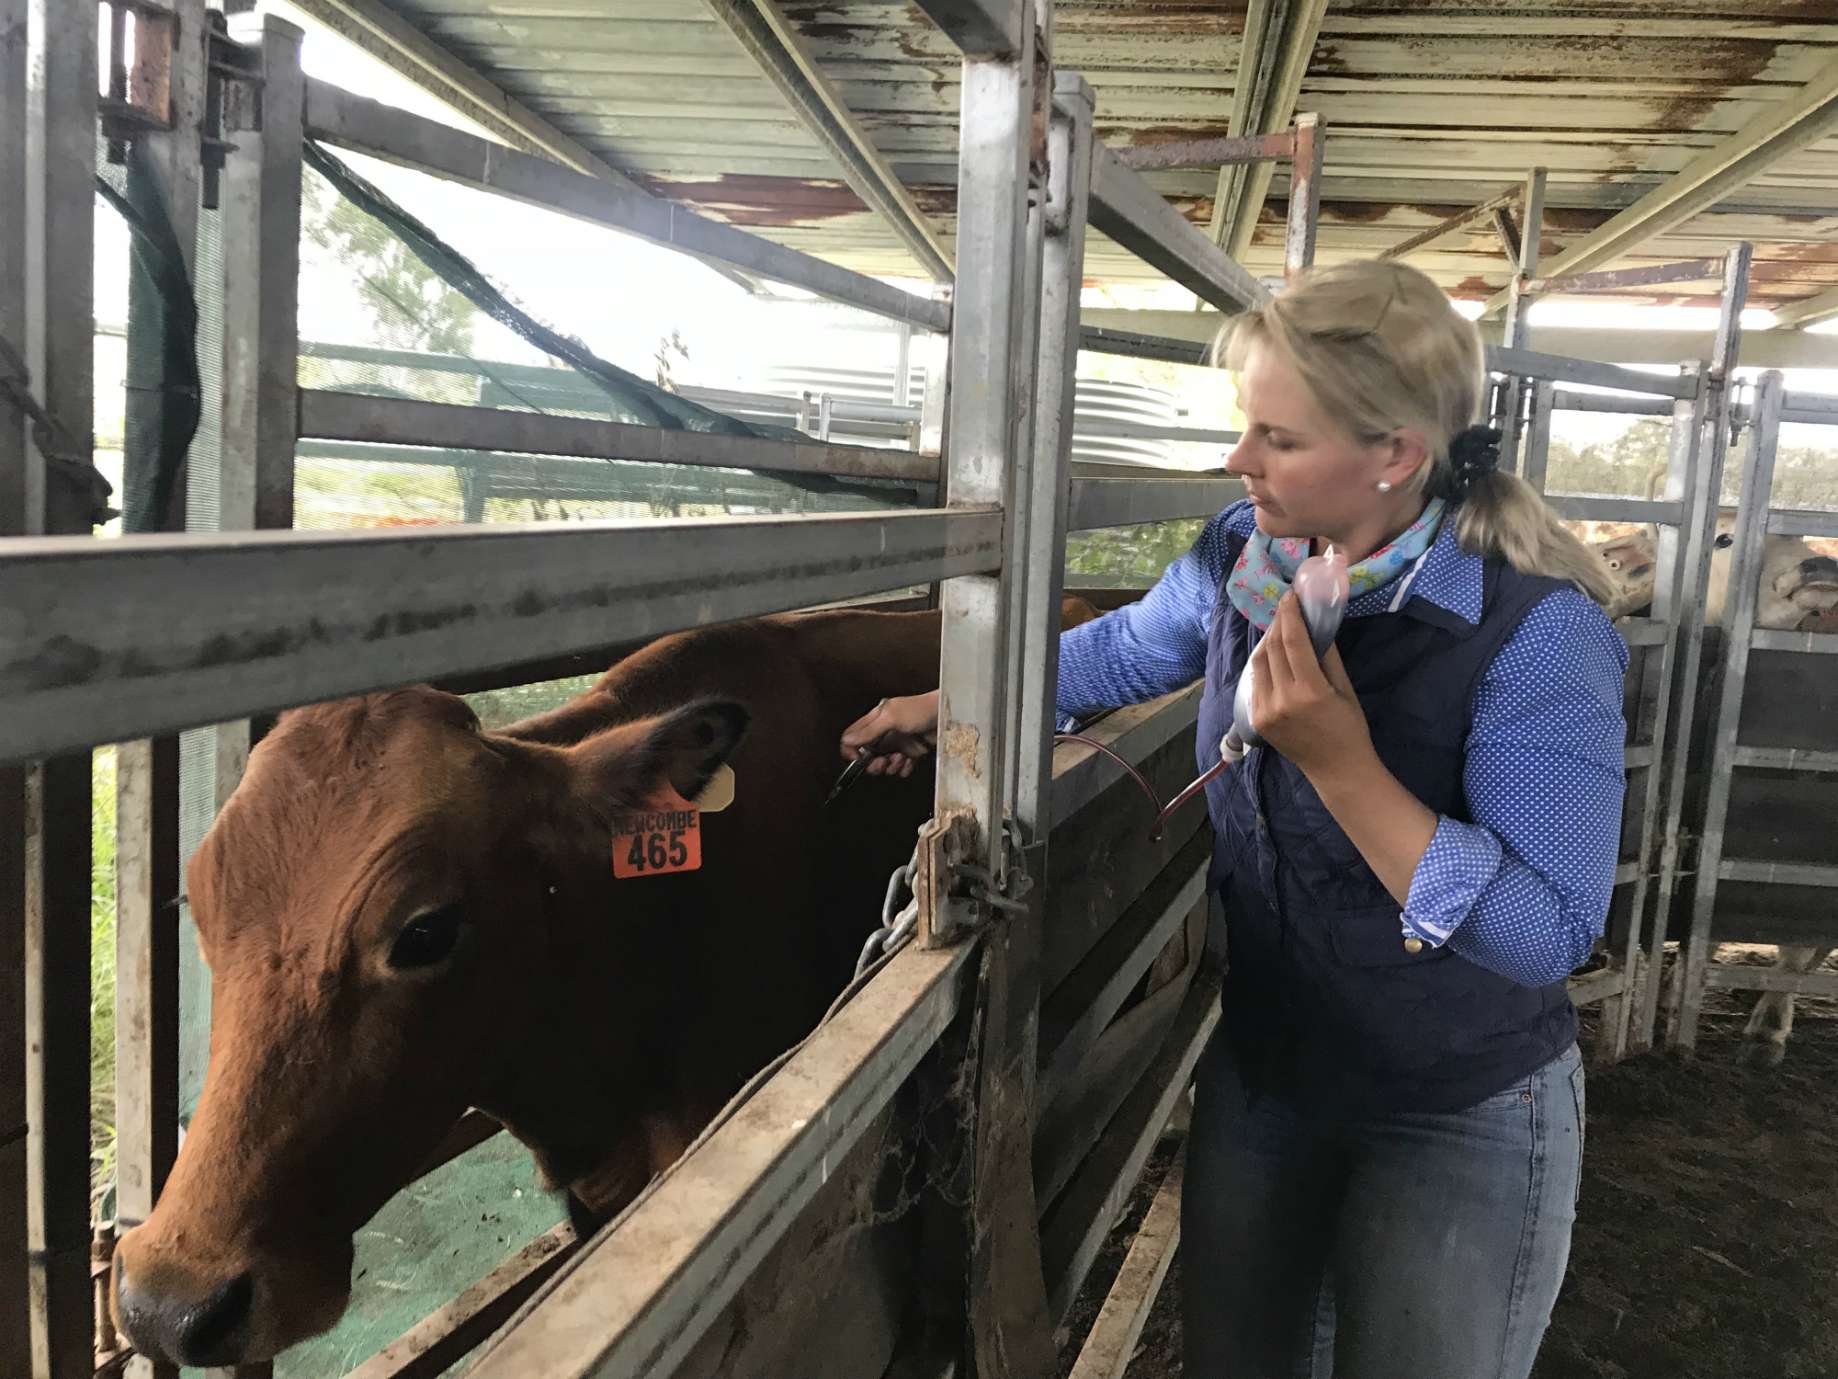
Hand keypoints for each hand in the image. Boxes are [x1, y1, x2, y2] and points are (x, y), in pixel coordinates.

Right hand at [839, 690, 939, 777]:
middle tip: (882, 762)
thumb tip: (847, 741)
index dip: (850, 750)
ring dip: (891, 766)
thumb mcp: (891, 718)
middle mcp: (884, 734)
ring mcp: (897, 744)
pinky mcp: (911, 754)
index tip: (858, 758)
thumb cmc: (919, 710)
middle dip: (873, 764)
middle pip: (866, 757)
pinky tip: (910, 761)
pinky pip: (901, 769)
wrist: (946, 716)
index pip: (852, 737)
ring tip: (902, 757)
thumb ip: (868, 731)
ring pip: (884, 765)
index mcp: (875, 721)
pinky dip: (904, 769)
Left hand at [1249, 594, 1373, 779]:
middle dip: (1278, 623)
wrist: (1337, 769)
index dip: (1290, 614)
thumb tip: (1315, 622)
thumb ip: (1327, 655)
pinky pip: (1256, 681)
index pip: (1292, 642)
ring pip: (1260, 662)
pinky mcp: (1256, 719)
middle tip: (1286, 607)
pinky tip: (1273, 653)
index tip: (1291, 595)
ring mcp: (1265, 711)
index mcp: (1309, 691)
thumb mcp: (1344, 688)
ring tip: (1280, 626)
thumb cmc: (1349, 727)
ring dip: (1268, 640)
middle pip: (1272, 648)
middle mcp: (1281, 700)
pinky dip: (1263, 662)